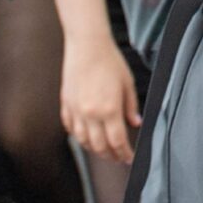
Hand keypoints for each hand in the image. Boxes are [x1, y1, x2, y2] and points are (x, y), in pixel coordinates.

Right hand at [60, 36, 142, 163]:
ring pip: (83, 140)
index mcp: (109, 109)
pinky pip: (70, 127)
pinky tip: (84, 136)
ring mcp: (76, 109)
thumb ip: (131, 107)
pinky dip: (77, 136)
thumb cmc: (109, 61)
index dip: (124, 154)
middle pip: (99, 146)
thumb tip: (136, 123)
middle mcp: (90, 113)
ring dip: (93, 149)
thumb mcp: (127, 84)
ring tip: (102, 150)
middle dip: (110, 156)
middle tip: (117, 158)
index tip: (128, 158)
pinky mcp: (66, 103)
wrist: (87, 45)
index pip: (117, 142)